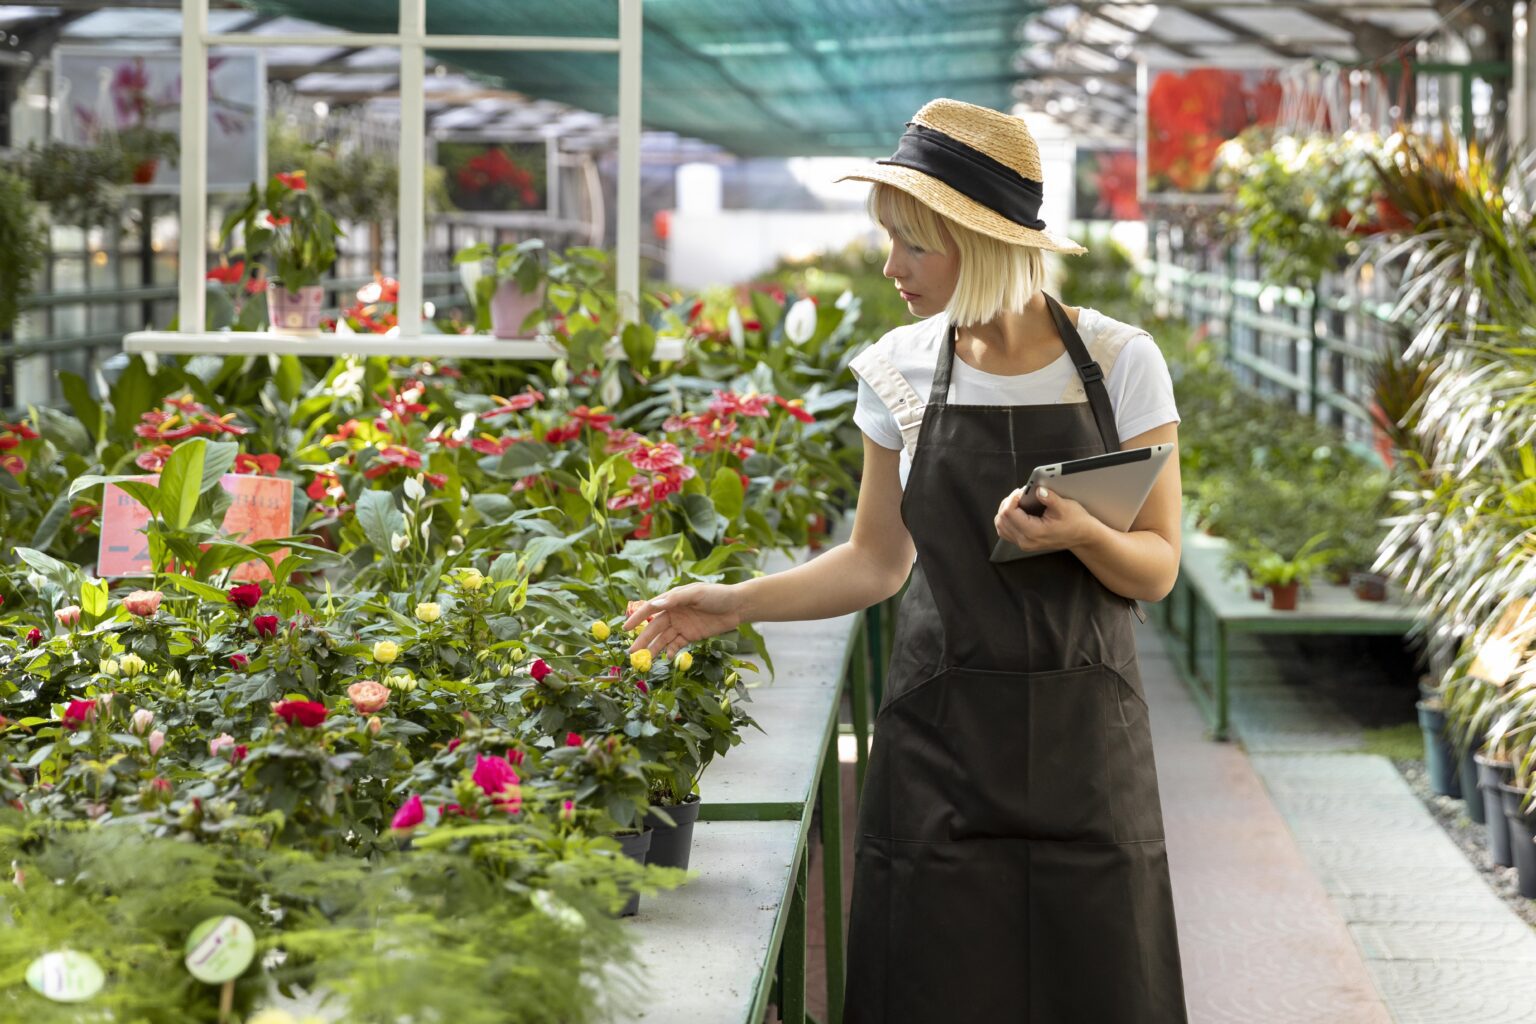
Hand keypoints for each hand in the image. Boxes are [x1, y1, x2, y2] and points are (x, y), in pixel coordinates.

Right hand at [622, 583, 743, 657]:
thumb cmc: (717, 595)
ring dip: (653, 649)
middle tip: (632, 653)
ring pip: (663, 639)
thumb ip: (677, 599)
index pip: (650, 609)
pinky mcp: (690, 635)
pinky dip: (669, 651)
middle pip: (654, 628)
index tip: (625, 629)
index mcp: (672, 599)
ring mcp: (681, 625)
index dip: (636, 618)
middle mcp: (673, 612)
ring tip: (644, 660)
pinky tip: (664, 657)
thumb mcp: (697, 594)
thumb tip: (657, 604)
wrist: (737, 606)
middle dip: (643, 640)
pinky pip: (676, 645)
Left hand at [994, 484, 1100, 553]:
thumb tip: (1038, 490)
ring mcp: (1024, 543)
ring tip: (1017, 501)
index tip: (1021, 491)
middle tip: (1019, 494)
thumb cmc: (1075, 522)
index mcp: (1034, 532)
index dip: (1012, 498)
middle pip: (1002, 519)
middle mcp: (1026, 541)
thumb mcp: (1065, 507)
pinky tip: (1016, 511)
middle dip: (1007, 503)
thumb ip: (1050, 498)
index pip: (1009, 513)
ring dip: (1005, 511)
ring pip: (1000, 526)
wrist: (1082, 536)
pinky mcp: (1024, 542)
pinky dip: (1006, 519)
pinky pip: (1005, 531)